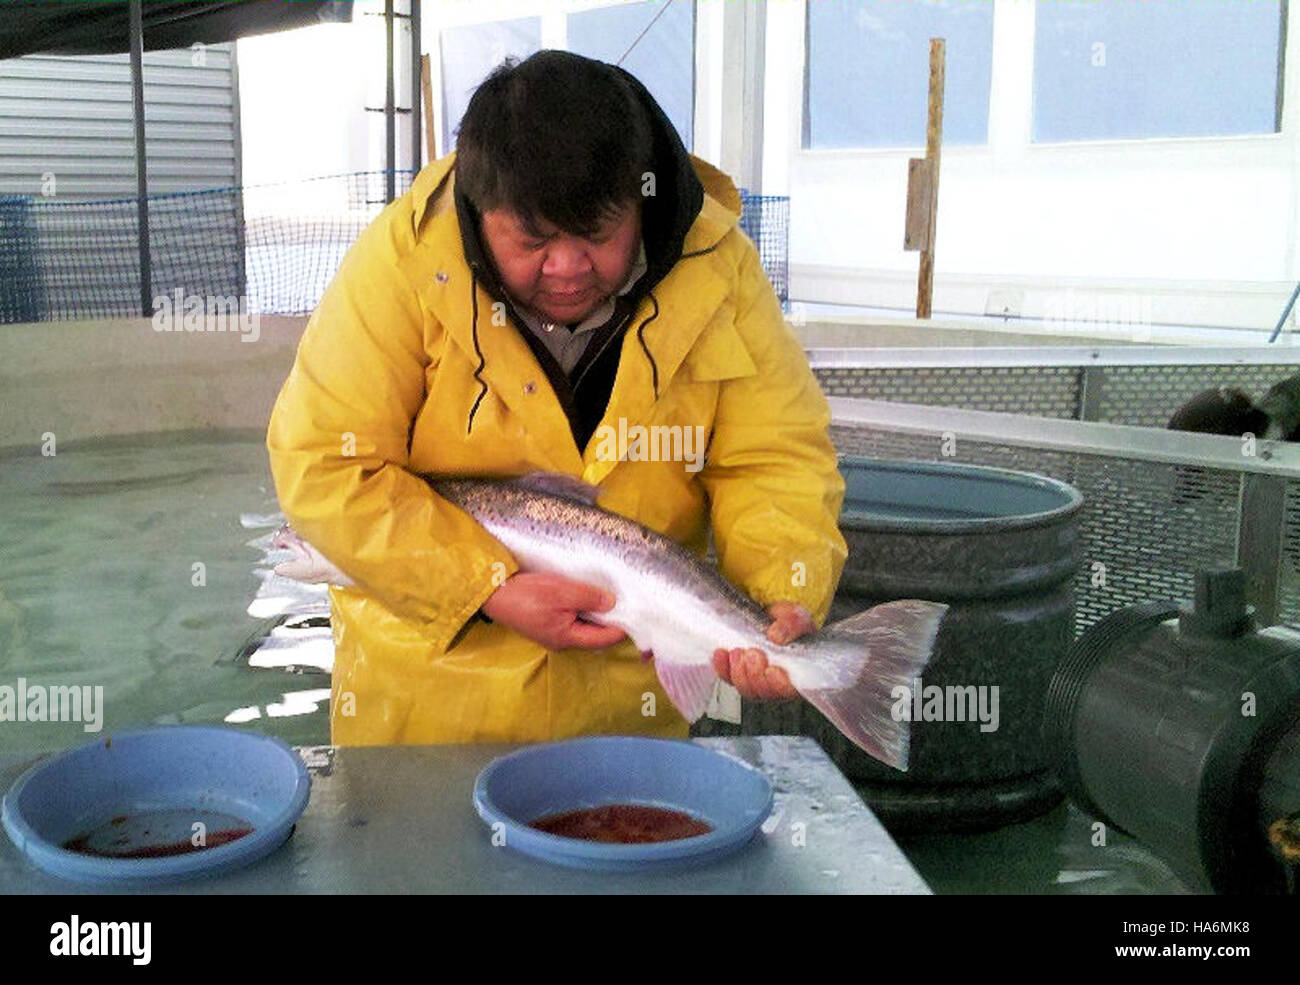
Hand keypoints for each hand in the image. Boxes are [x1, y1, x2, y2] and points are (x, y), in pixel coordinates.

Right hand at [481, 572, 626, 649]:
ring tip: (610, 595)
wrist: (491, 592)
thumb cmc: (526, 594)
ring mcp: (551, 632)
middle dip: (611, 620)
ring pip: (583, 626)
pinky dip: (582, 609)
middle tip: (627, 602)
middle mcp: (561, 640)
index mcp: (567, 638)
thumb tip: (613, 603)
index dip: (623, 627)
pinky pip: (570, 618)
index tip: (638, 612)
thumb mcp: (562, 592)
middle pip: (595, 634)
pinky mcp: (543, 622)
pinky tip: (586, 595)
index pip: (605, 638)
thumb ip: (589, 598)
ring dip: (596, 613)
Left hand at [711, 602, 814, 699]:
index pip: (792, 689)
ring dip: (739, 672)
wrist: (768, 617)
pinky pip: (728, 678)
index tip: (772, 670)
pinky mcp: (739, 674)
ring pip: (746, 689)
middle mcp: (778, 683)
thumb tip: (776, 637)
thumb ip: (791, 625)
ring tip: (738, 652)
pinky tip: (721, 654)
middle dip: (756, 675)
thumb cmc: (788, 622)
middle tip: (753, 653)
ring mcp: (757, 681)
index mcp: (799, 673)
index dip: (780, 685)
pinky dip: (722, 667)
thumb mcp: (796, 617)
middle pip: (765, 692)